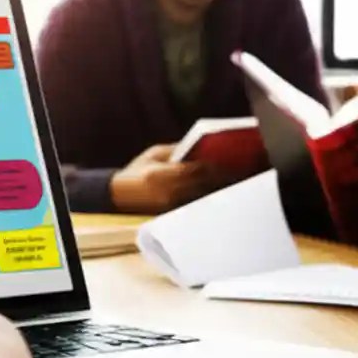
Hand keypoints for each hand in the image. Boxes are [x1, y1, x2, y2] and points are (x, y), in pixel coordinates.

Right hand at [109, 144, 237, 213]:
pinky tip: (215, 191)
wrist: (118, 194)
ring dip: (216, 189)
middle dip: (220, 177)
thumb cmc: (135, 170)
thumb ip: (175, 150)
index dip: (214, 165)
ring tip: (231, 181)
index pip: (196, 169)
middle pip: (203, 184)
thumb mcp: (153, 153)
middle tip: (238, 171)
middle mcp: (169, 191)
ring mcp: (171, 204)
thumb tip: (199, 146)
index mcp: (163, 174)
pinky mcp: (172, 211)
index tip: (229, 159)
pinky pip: (194, 203)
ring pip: (202, 196)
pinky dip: (205, 197)